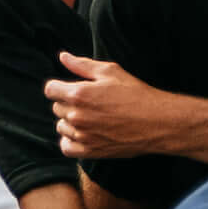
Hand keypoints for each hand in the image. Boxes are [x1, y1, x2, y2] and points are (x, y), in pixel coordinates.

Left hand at [49, 52, 192, 161]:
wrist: (157, 122)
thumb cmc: (135, 94)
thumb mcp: (110, 72)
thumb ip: (82, 65)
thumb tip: (62, 57)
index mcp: (78, 94)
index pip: (50, 89)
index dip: (59, 87)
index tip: (71, 88)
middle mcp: (76, 115)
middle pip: (56, 107)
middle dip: (68, 102)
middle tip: (89, 102)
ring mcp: (83, 135)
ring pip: (61, 126)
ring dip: (70, 121)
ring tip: (90, 117)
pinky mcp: (91, 151)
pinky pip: (66, 147)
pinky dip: (70, 141)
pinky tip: (83, 134)